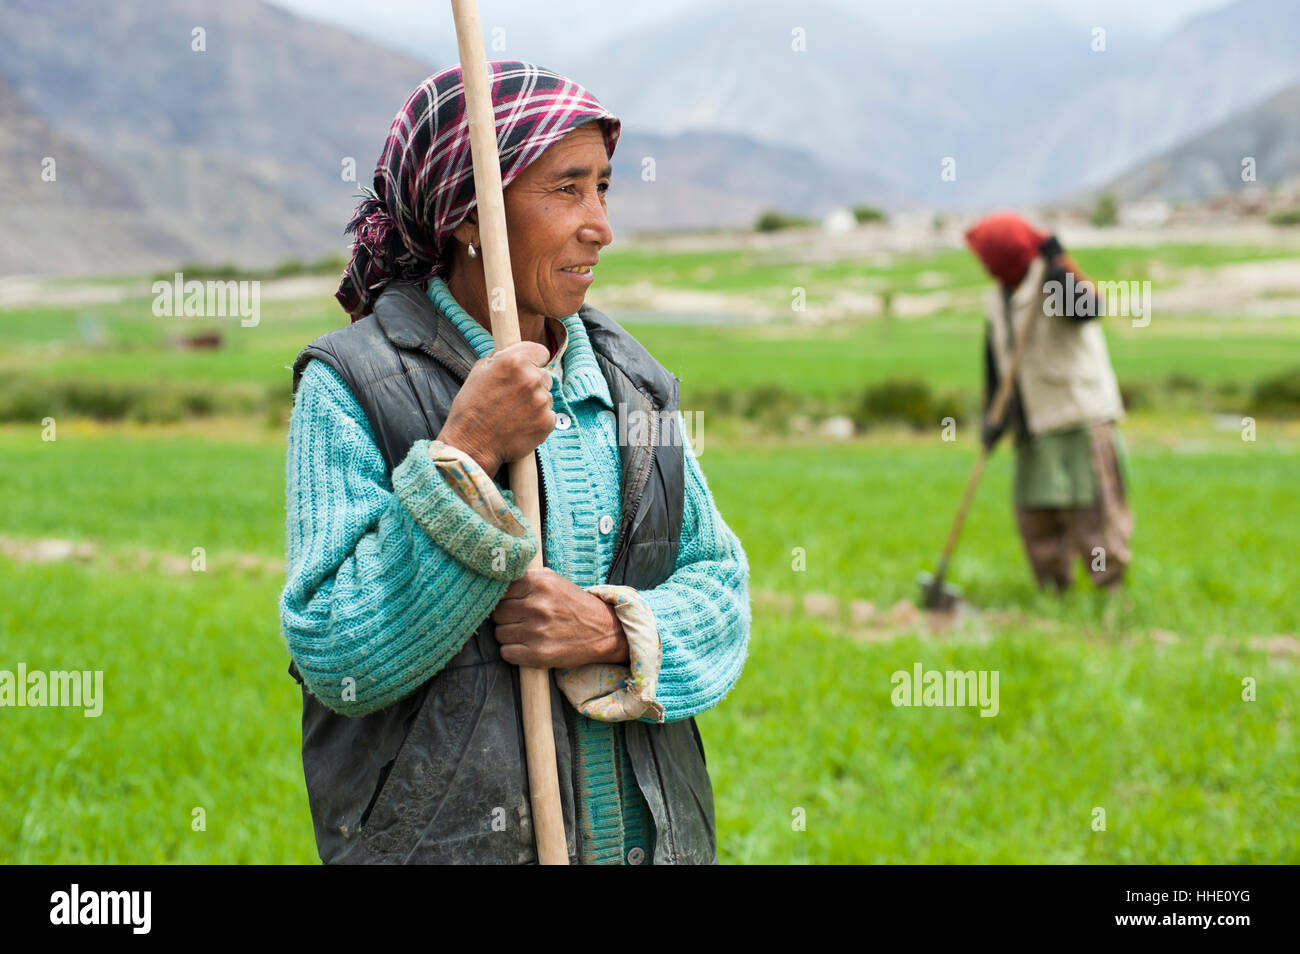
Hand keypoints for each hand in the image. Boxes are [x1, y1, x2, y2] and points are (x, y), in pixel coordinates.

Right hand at [437, 340, 553, 478]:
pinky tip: (520, 425)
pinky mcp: (547, 421)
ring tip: (513, 414)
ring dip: (535, 403)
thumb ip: (501, 358)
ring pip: (546, 396)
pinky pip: (549, 415)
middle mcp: (531, 378)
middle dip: (532, 384)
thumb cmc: (470, 409)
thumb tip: (514, 351)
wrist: (471, 445)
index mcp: (514, 361)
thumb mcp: (478, 372)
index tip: (528, 368)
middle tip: (513, 398)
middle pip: (544, 375)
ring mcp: (542, 401)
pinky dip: (538, 420)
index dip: (533, 360)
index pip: (541, 351)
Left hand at [491, 568, 628, 667]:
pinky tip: (527, 645)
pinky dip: (513, 651)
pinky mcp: (538, 653)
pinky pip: (506, 652)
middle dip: (506, 617)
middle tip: (521, 619)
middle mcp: (537, 605)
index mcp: (540, 582)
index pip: (500, 589)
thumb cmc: (574, 605)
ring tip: (527, 632)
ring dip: (509, 635)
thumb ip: (526, 577)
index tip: (512, 603)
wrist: (603, 631)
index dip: (504, 598)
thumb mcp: (554, 580)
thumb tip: (495, 578)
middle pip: (497, 613)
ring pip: (499, 633)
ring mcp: (537, 630)